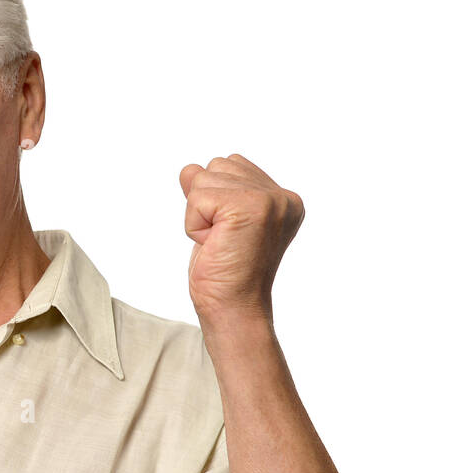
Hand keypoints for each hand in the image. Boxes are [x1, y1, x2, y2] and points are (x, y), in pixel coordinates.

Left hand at [179, 154, 303, 326]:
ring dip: (199, 215)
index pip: (231, 165)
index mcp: (284, 198)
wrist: (232, 308)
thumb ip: (211, 190)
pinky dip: (194, 225)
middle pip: (217, 166)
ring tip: (219, 241)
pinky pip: (196, 199)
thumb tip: (189, 169)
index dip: (215, 199)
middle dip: (206, 204)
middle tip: (223, 239)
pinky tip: (214, 244)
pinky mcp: (249, 207)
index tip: (230, 234)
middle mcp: (283, 196)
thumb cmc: (225, 271)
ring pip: (203, 179)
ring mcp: (269, 200)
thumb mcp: (217, 221)